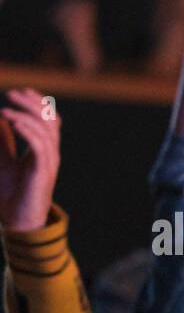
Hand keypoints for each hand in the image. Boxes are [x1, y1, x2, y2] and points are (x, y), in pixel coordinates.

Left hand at [0, 88, 59, 231]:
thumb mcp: (3, 162)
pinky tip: (13, 122)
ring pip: (46, 131)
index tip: (20, 91)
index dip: (38, 103)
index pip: (49, 121)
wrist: (19, 222)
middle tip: (12, 93)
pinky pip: (41, 148)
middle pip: (50, 121)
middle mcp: (50, 155)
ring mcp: (49, 164)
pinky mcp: (42, 174)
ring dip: (26, 115)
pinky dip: (28, 132)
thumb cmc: (12, 195)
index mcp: (43, 151)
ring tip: (6, 108)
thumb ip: (3, 143)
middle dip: (32, 103)